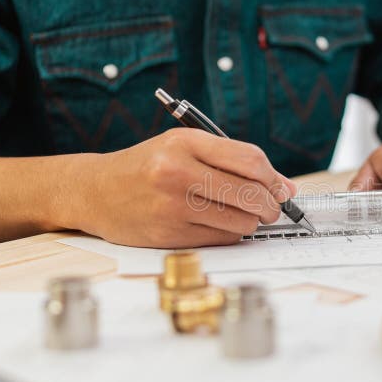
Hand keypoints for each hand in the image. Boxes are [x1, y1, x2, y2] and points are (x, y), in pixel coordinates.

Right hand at [68, 128, 295, 247]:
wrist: (95, 191)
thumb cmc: (148, 166)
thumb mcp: (187, 148)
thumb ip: (235, 162)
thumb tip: (286, 189)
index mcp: (185, 142)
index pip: (251, 161)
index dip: (275, 179)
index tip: (281, 189)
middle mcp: (177, 172)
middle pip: (251, 194)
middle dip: (271, 205)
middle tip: (272, 208)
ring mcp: (172, 206)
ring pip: (241, 221)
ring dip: (251, 222)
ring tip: (240, 214)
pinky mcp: (169, 235)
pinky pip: (221, 239)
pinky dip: (229, 233)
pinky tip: (216, 223)